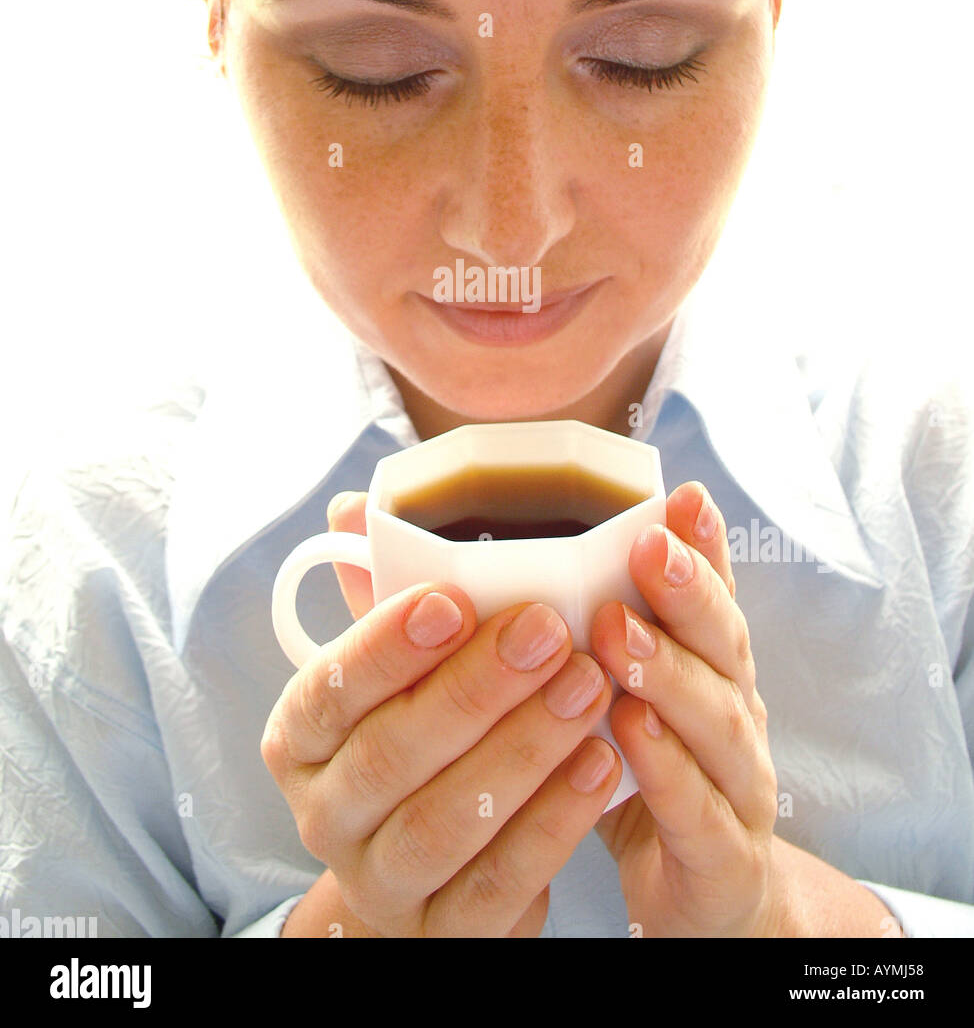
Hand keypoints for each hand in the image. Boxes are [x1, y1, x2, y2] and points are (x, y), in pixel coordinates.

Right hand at [261, 492, 621, 937]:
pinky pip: (498, 884)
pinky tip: (601, 762)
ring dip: (521, 749)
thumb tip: (357, 503)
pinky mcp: (444, 934)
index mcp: (303, 736)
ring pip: (446, 822)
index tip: (454, 597)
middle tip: (548, 628)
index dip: (387, 644)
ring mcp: (380, 881)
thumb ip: (385, 594)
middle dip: (473, 689)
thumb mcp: (393, 673)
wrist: (427, 875)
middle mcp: (326, 814)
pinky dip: (553, 824)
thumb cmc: (418, 738)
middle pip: (392, 755)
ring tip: (589, 684)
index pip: (331, 688)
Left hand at [590, 480, 783, 936]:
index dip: (702, 547)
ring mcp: (739, 785)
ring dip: (670, 672)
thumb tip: (491, 565)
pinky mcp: (725, 857)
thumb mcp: (620, 700)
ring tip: (620, 633)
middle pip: (724, 644)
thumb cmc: (647, 784)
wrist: (708, 904)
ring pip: (717, 720)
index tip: (680, 495)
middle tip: (648, 546)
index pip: (712, 597)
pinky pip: (699, 808)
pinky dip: (667, 768)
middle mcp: (734, 715)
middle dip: (688, 590)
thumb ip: (580, 639)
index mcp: (710, 671)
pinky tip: (631, 733)